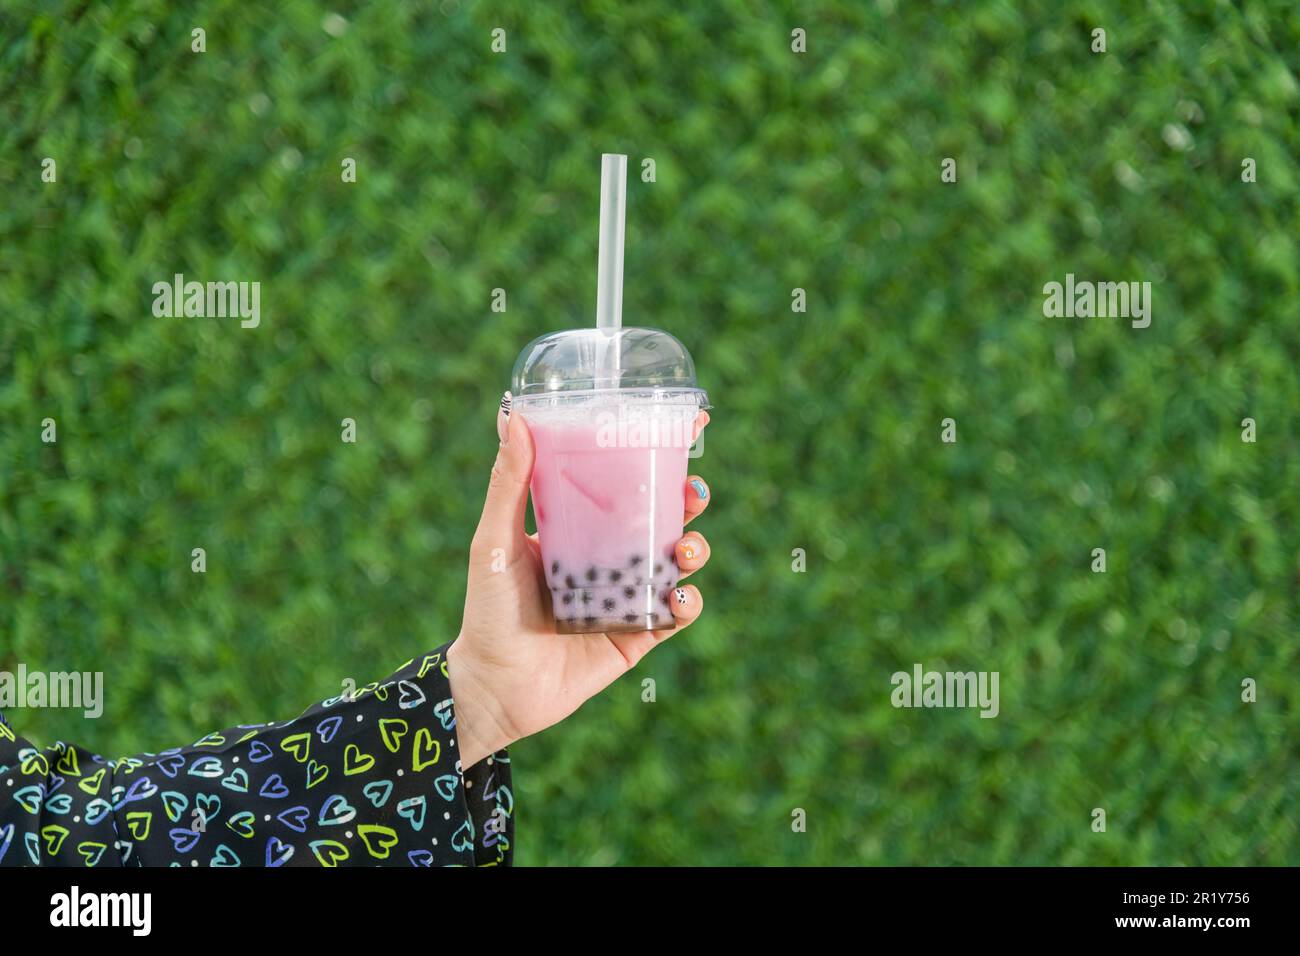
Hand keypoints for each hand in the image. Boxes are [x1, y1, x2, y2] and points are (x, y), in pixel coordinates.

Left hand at [446, 402, 711, 767]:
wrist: (494, 687)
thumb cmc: (488, 611)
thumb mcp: (495, 541)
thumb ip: (508, 484)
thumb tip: (514, 416)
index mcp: (580, 527)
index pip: (625, 482)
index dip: (659, 454)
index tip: (689, 424)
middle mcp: (608, 558)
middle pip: (662, 519)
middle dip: (688, 501)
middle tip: (693, 492)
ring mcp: (626, 596)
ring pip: (677, 563)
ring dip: (694, 548)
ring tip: (686, 548)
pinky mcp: (637, 636)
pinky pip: (674, 616)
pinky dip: (686, 604)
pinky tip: (679, 597)